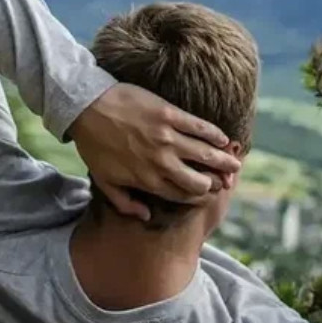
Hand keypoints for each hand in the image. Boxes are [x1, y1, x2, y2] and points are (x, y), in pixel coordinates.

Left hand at [68, 84, 241, 220]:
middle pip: (199, 179)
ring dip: (223, 160)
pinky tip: (223, 137)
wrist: (87, 107)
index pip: (183, 195)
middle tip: (226, 179)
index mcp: (147, 180)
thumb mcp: (104, 181)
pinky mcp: (170, 114)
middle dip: (216, 182)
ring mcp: (167, 138)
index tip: (210, 193)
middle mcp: (161, 162)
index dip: (201, 196)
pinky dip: (214, 134)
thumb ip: (126, 203)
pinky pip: (199, 127)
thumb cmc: (94, 144)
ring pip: (205, 154)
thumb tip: (146, 215)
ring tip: (235, 162)